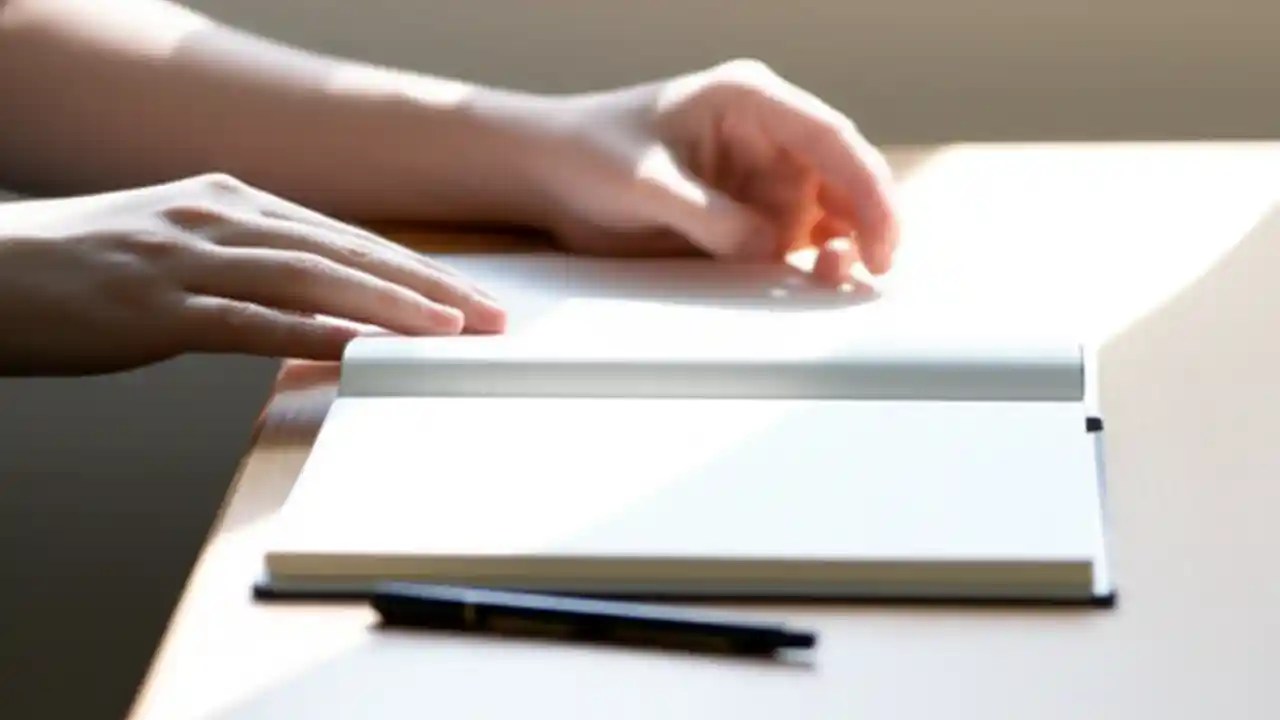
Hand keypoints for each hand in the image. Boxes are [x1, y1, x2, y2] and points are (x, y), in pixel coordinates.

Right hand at [0, 173, 504, 375]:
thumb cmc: (87, 269)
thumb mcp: (182, 249)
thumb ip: (254, 270)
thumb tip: (323, 309)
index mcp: (233, 199)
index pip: (348, 237)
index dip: (415, 269)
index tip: (469, 298)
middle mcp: (221, 217)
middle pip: (347, 251)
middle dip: (427, 285)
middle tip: (488, 315)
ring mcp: (189, 258)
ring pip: (313, 279)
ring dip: (389, 306)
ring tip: (449, 331)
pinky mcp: (158, 307)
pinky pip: (251, 321)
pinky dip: (312, 333)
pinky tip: (360, 349)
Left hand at [528, 59, 900, 284]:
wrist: (550, 173)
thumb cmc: (590, 153)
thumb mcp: (645, 182)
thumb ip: (709, 216)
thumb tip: (771, 247)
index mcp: (750, 99)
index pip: (830, 136)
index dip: (866, 185)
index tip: (878, 234)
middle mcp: (768, 136)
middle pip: (845, 175)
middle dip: (869, 219)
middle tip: (874, 268)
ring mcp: (761, 178)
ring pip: (830, 213)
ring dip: (843, 245)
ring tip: (832, 276)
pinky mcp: (749, 216)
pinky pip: (796, 241)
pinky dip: (811, 262)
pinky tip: (815, 279)